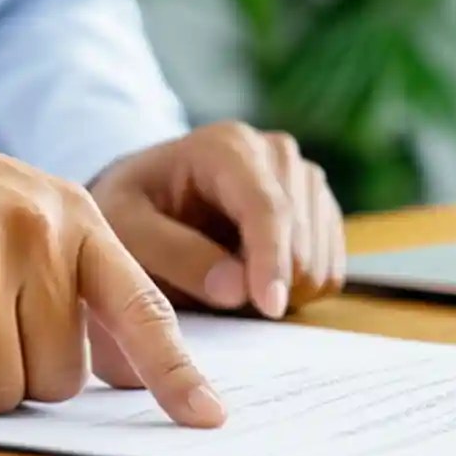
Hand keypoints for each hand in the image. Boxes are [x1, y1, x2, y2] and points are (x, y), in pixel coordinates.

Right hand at [0, 108, 224, 426]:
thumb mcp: (28, 213)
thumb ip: (78, 279)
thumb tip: (125, 368)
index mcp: (79, 219)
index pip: (143, 308)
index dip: (175, 371)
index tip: (207, 416)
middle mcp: (40, 236)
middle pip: (62, 377)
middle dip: (21, 372)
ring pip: (0, 390)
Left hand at [89, 121, 345, 319]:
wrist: (149, 199)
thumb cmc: (129, 212)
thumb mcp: (125, 229)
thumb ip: (174, 255)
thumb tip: (238, 290)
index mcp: (228, 146)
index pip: (265, 207)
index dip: (271, 261)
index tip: (269, 308)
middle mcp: (278, 153)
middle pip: (300, 239)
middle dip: (265, 281)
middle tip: (212, 292)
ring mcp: (306, 178)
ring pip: (320, 261)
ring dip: (279, 290)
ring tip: (228, 279)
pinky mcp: (322, 210)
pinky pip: (330, 272)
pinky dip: (296, 290)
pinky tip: (255, 275)